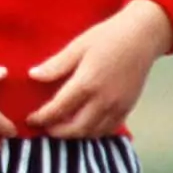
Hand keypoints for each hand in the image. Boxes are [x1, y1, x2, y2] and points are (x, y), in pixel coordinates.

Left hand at [27, 0, 172, 136]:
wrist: (142, 36)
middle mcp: (103, 100)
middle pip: (76, 128)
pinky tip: (84, 126)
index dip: (42, 118)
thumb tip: (33, 76)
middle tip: (44, 127)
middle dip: (57, 132)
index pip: (59, 109)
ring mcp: (118, 107)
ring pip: (93, 132)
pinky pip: (108, 129)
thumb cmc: (107, 37)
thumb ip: (56, 65)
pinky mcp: (128, 108)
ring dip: (75, 135)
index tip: (31, 120)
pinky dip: (93, 132)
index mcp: (87, 83)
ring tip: (61, 128)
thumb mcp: (77, 46)